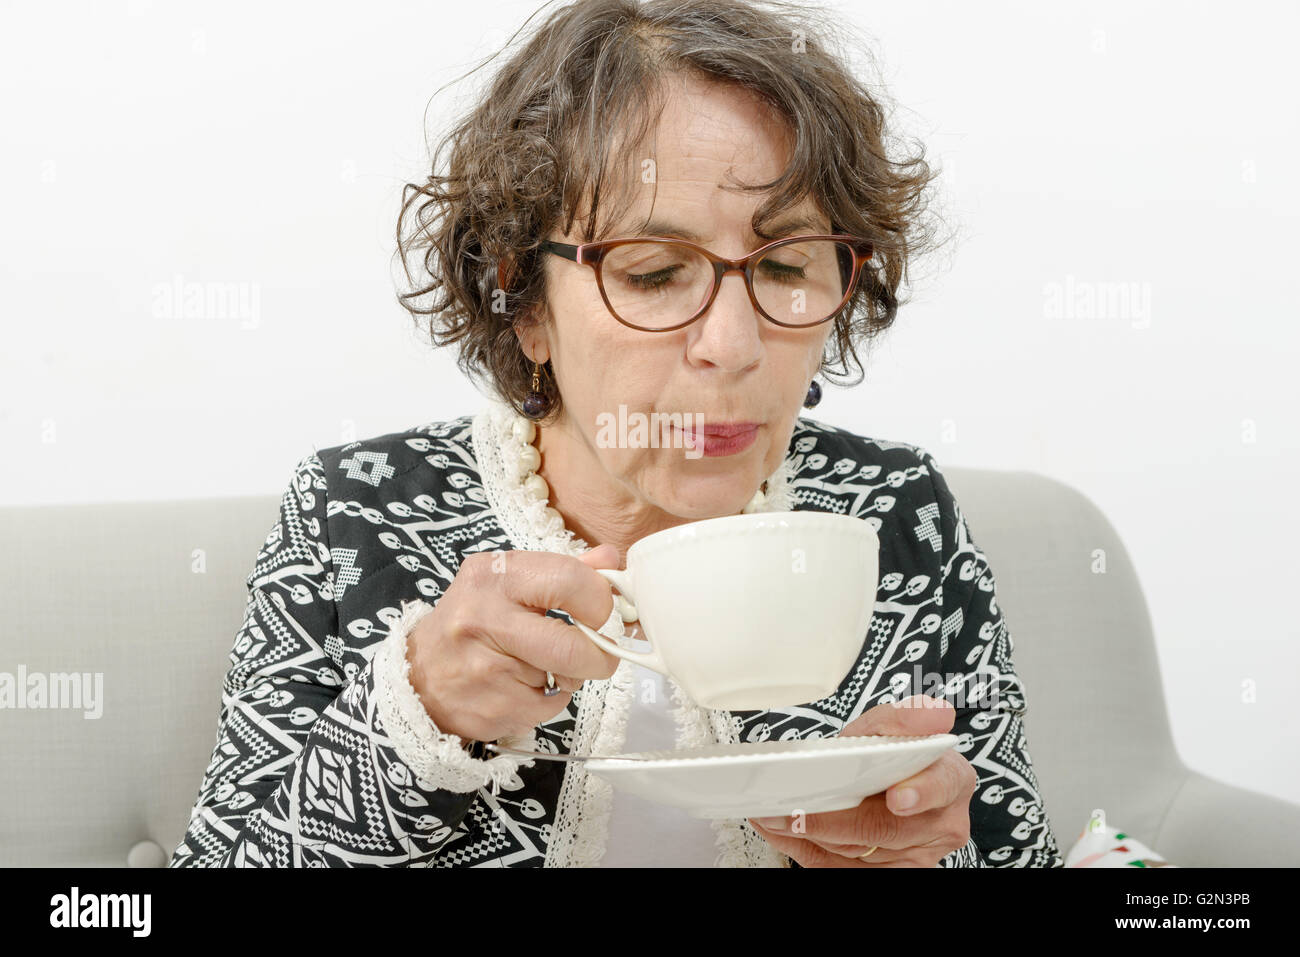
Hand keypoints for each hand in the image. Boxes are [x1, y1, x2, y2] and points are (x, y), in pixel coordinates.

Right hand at [404, 544, 623, 741]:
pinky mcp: (491, 708)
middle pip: (572, 646)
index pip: (570, 580)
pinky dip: (546, 701)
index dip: (599, 601)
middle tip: (599, 654)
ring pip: (564, 680)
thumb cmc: (472, 622)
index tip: (600, 612)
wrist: (416, 674)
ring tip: (538, 665)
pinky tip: (519, 688)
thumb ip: (563, 570)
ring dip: (568, 677)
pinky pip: (548, 708)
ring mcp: (485, 669)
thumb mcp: (508, 582)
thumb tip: (609, 559)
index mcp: (495, 576)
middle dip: (600, 655)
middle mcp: (484, 618)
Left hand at [748, 694, 975, 866]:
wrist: (893, 783)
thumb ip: (905, 716)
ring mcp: (917, 854)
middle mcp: (941, 823)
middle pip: (887, 828)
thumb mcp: (894, 725)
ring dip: (812, 836)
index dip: (920, 792)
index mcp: (952, 779)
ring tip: (775, 816)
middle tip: (794, 810)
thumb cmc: (894, 755)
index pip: (942, 785)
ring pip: (860, 852)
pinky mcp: (890, 872)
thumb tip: (936, 711)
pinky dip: (806, 849)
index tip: (897, 797)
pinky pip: (842, 868)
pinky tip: (781, 832)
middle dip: (835, 821)